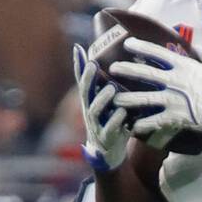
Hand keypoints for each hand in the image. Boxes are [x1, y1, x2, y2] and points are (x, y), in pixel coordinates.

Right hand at [73, 43, 128, 172]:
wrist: (109, 153)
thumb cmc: (111, 123)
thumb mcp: (108, 104)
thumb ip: (107, 85)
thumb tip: (115, 62)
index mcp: (90, 101)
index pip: (82, 80)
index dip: (79, 65)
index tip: (78, 48)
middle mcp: (90, 111)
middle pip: (85, 93)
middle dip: (87, 78)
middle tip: (93, 64)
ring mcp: (96, 125)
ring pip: (95, 111)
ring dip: (102, 99)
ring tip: (111, 88)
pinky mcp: (106, 139)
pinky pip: (109, 129)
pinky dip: (116, 120)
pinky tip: (123, 112)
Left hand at [111, 37, 201, 139]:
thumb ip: (201, 54)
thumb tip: (194, 47)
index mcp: (184, 65)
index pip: (158, 52)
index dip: (141, 47)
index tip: (127, 44)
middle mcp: (176, 80)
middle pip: (146, 73)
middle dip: (127, 70)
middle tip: (112, 69)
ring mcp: (174, 100)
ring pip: (145, 99)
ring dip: (128, 99)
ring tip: (115, 100)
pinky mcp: (176, 117)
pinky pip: (155, 121)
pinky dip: (143, 125)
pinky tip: (132, 126)